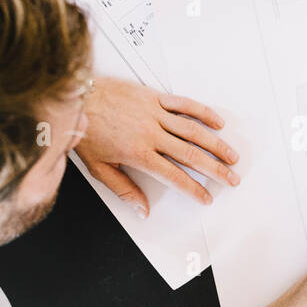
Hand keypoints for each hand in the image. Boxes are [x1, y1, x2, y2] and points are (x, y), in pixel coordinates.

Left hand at [75, 77, 240, 214]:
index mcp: (139, 154)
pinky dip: (203, 112)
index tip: (205, 197)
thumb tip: (141, 209)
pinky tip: (217, 122)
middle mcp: (151, 134)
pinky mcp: (154, 97)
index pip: (175, 176)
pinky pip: (184, 104)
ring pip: (194, 131)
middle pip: (192, 155)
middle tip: (230, 178)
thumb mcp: (99, 168)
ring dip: (216, 144)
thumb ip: (124, 190)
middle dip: (215, 170)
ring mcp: (154, 114)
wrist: (75, 99)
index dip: (194, 189)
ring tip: (231, 155)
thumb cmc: (85, 130)